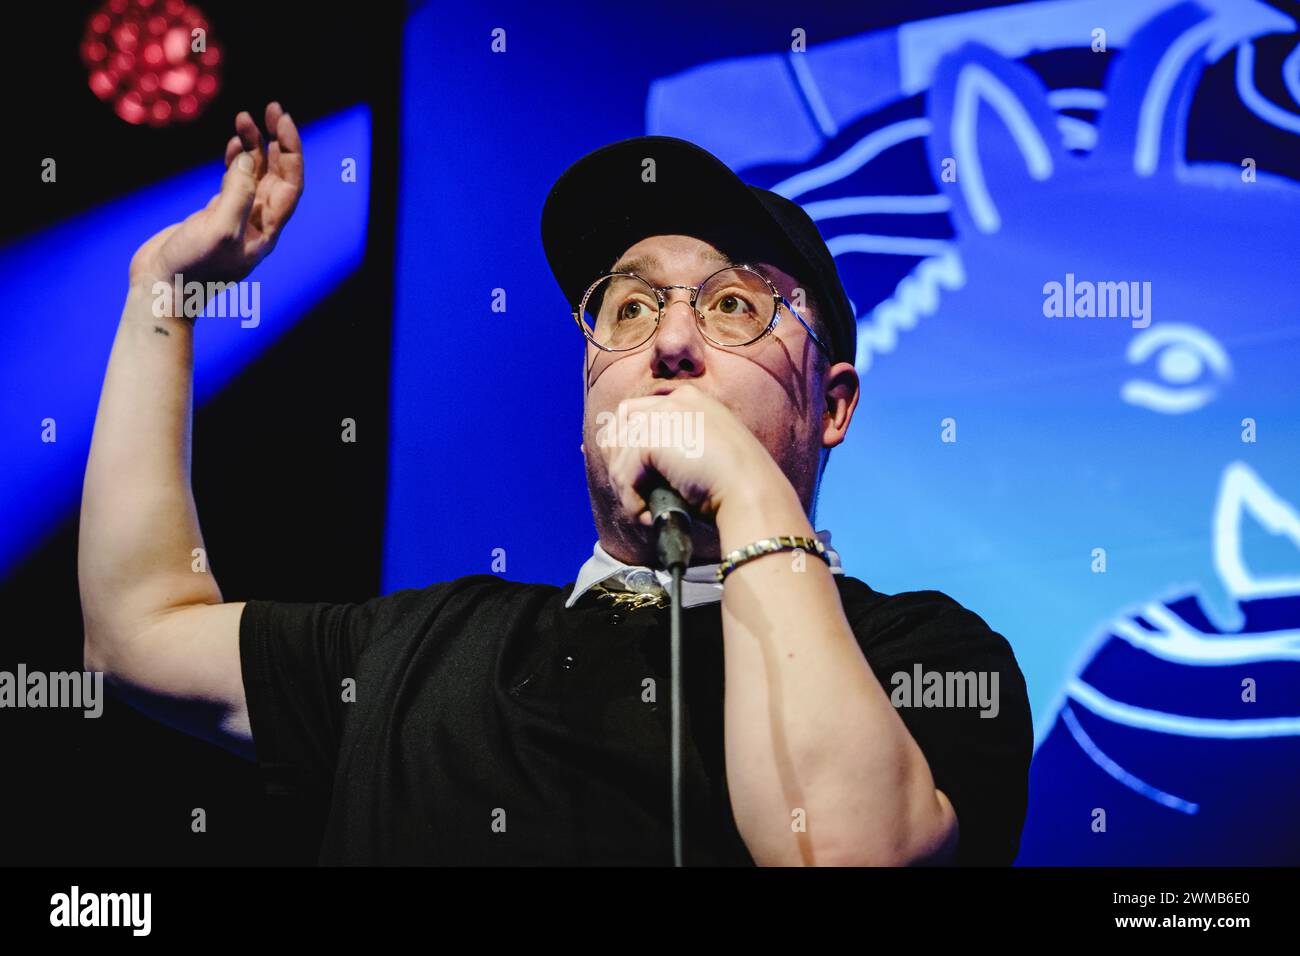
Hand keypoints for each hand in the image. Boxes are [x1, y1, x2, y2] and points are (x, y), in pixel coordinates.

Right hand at [129, 102, 303, 295]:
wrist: (161, 291)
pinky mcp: (214, 216)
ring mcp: (235, 218)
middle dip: (277, 142)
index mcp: (267, 230)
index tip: (283, 120)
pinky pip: (233, 182)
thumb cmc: (192, 268)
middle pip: (278, 176)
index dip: (291, 150)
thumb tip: (247, 157)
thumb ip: (237, 192)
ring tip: (246, 118)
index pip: (291, 184)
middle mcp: (257, 223)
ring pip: (254, 176)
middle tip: (272, 109)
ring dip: (253, 147)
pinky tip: (233, 143)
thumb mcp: (219, 229)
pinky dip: (234, 160)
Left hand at [599, 383, 791, 527]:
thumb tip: (631, 463)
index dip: (623, 441)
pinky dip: (630, 498)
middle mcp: (676, 400)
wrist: (751, 493)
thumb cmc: (736, 486)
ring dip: (625, 486)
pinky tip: (648, 514)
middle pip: (621, 423)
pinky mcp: (654, 437)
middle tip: (632, 494)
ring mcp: (665, 415)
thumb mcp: (704, 456)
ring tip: (645, 510)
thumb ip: (673, 449)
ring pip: (618, 449)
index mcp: (691, 401)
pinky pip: (623, 471)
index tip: (619, 470)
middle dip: (617, 459)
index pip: (638, 411)